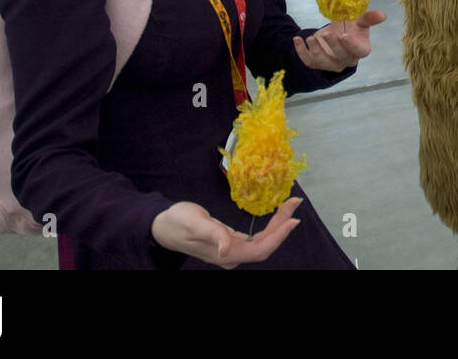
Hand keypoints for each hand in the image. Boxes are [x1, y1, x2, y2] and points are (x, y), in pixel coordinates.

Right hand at [151, 197, 302, 267]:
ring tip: (290, 204)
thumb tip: (226, 250)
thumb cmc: (177, 222)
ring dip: (278, 224)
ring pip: (263, 241)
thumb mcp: (194, 223)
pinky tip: (277, 215)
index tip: (293, 219)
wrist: (162, 227)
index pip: (260, 249)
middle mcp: (232, 256)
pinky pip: (256, 238)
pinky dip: (269, 226)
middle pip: (265, 245)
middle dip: (283, 225)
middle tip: (295, 202)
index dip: (278, 237)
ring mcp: (232, 251)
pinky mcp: (231, 243)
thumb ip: (213, 234)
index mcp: (225, 254)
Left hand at [294, 9, 384, 71]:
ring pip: (324, 62)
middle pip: (341, 56)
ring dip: (316, 51)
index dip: (351, 46)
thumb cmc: (351, 29)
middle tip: (327, 33)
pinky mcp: (317, 63)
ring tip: (311, 37)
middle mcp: (346, 60)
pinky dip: (301, 52)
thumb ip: (369, 18)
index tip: (344, 35)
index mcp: (359, 50)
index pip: (358, 52)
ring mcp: (331, 64)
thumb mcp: (360, 21)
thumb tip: (382, 15)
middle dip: (333, 45)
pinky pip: (308, 61)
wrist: (337, 34)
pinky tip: (298, 39)